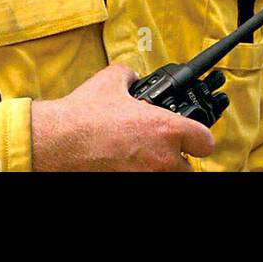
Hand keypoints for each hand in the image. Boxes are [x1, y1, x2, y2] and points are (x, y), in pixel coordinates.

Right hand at [30, 63, 215, 171]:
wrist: (57, 142)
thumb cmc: (84, 114)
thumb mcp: (111, 79)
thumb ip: (131, 75)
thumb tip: (133, 77)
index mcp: (165, 129)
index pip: (205, 141)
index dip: (198, 136)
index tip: (192, 136)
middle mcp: (161, 159)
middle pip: (189, 169)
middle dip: (178, 160)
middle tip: (163, 151)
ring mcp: (146, 179)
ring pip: (168, 178)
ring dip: (160, 169)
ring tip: (143, 160)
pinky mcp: (130, 187)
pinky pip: (145, 183)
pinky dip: (139, 174)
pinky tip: (125, 165)